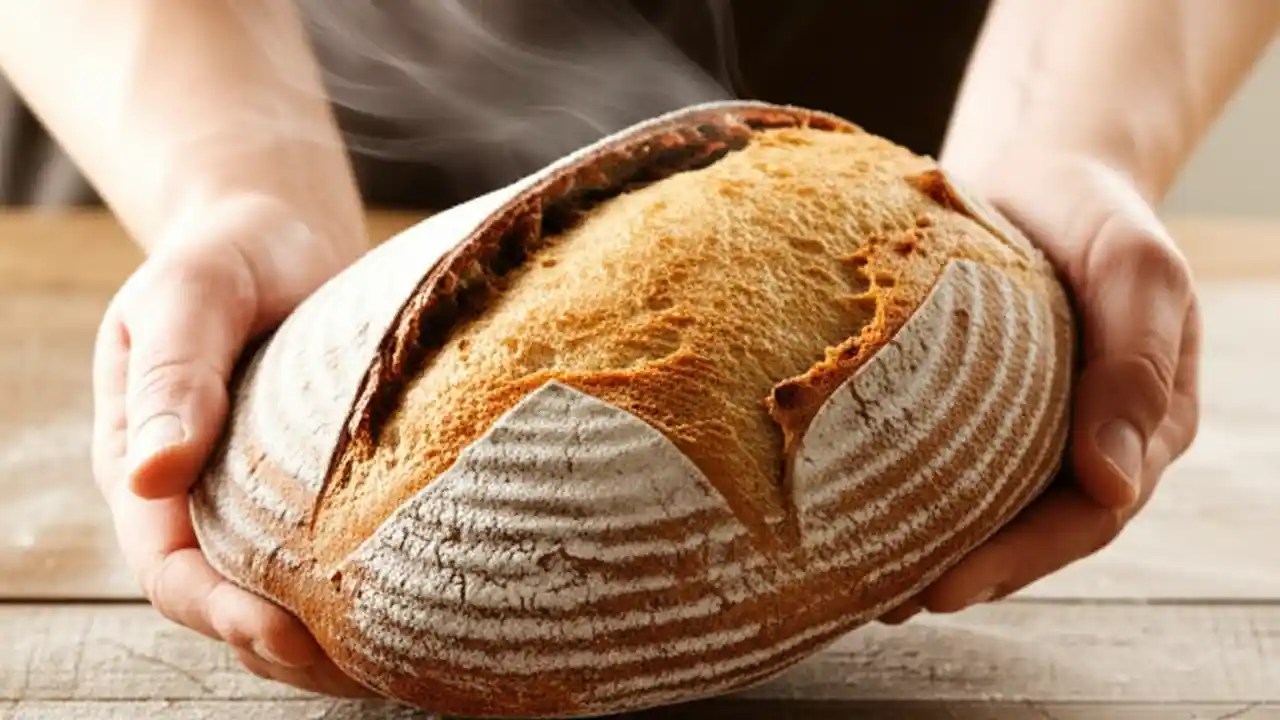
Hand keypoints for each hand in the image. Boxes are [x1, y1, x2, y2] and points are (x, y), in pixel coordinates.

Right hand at [91, 195, 372, 694]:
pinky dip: (363, 592)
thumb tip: (148, 475)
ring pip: (280, 595)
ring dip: (328, 637)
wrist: (280, 235)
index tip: (288, 634)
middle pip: (228, 603)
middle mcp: (196, 498)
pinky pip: (328, 558)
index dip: (222, 614)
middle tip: (364, 664)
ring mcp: (255, 500)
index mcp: (144, 464)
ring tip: (400, 659)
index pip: (172, 569)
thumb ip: (173, 373)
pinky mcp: (312, 491)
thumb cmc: (230, 255)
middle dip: (287, 647)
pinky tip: (419, 605)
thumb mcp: (192, 292)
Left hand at [879, 152, 1201, 622]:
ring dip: (925, 547)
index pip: (1084, 518)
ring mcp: (1027, 428)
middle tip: (883, 600)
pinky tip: (849, 508)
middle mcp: (1082, 442)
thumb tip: (1114, 483)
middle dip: (958, 573)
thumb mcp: (1139, 270)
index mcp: (1140, 429)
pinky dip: (902, 488)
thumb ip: (1137, 365)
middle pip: (1026, 533)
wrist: (1042, 174)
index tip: (945, 587)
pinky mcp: (972, 406)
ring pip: (981, 508)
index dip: (1017, 559)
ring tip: (856, 582)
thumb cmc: (1096, 216)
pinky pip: (943, 459)